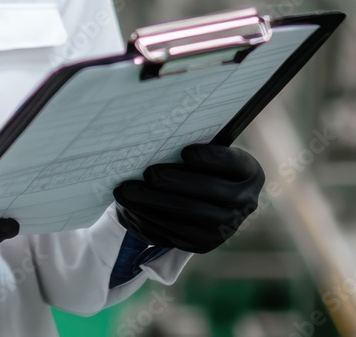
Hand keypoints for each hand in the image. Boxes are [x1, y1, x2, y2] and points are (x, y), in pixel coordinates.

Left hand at [113, 144, 263, 253]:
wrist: (193, 194)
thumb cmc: (192, 161)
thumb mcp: (198, 149)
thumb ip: (188, 142)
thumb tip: (160, 134)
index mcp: (247, 172)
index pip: (234, 163)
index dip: (212, 159)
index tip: (185, 152)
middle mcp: (244, 202)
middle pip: (210, 192)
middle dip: (175, 182)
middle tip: (148, 173)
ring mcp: (225, 227)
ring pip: (190, 216)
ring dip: (154, 202)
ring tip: (128, 190)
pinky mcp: (203, 243)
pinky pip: (176, 232)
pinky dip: (150, 218)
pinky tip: (130, 206)